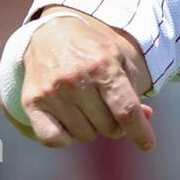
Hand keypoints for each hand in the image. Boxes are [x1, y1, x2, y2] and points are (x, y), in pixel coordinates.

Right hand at [20, 8, 155, 150]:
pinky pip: (53, 140)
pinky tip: (68, 122)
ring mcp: (53, 92)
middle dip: (114, 124)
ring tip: (85, 106)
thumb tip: (145, 118)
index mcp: (103, 66)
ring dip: (90, 128)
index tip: (147, 145)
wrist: (50, 34)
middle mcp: (77, 79)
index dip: (140, 132)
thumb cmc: (92, 52)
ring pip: (84, 136)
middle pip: (108, 127)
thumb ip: (134, 91)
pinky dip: (64, 138)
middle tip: (106, 107)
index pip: (126, 110)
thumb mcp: (119, 60)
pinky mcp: (32, 102)